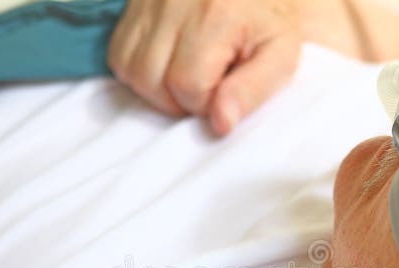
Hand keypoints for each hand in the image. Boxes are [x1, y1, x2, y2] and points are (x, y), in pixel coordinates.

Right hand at [107, 0, 303, 135]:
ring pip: (130, 70)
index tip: (224, 89)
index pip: (189, 86)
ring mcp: (149, 0)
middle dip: (179, 98)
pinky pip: (118, 53)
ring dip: (156, 88)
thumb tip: (221, 124)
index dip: (206, 102)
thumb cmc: (270, 20)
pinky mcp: (135, 2)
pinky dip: (139, 69)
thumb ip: (252, 91)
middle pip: (152, 81)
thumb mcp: (281, 56)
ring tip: (186, 75)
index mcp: (217, 14)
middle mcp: (175, 2)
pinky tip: (167, 63)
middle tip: (207, 84)